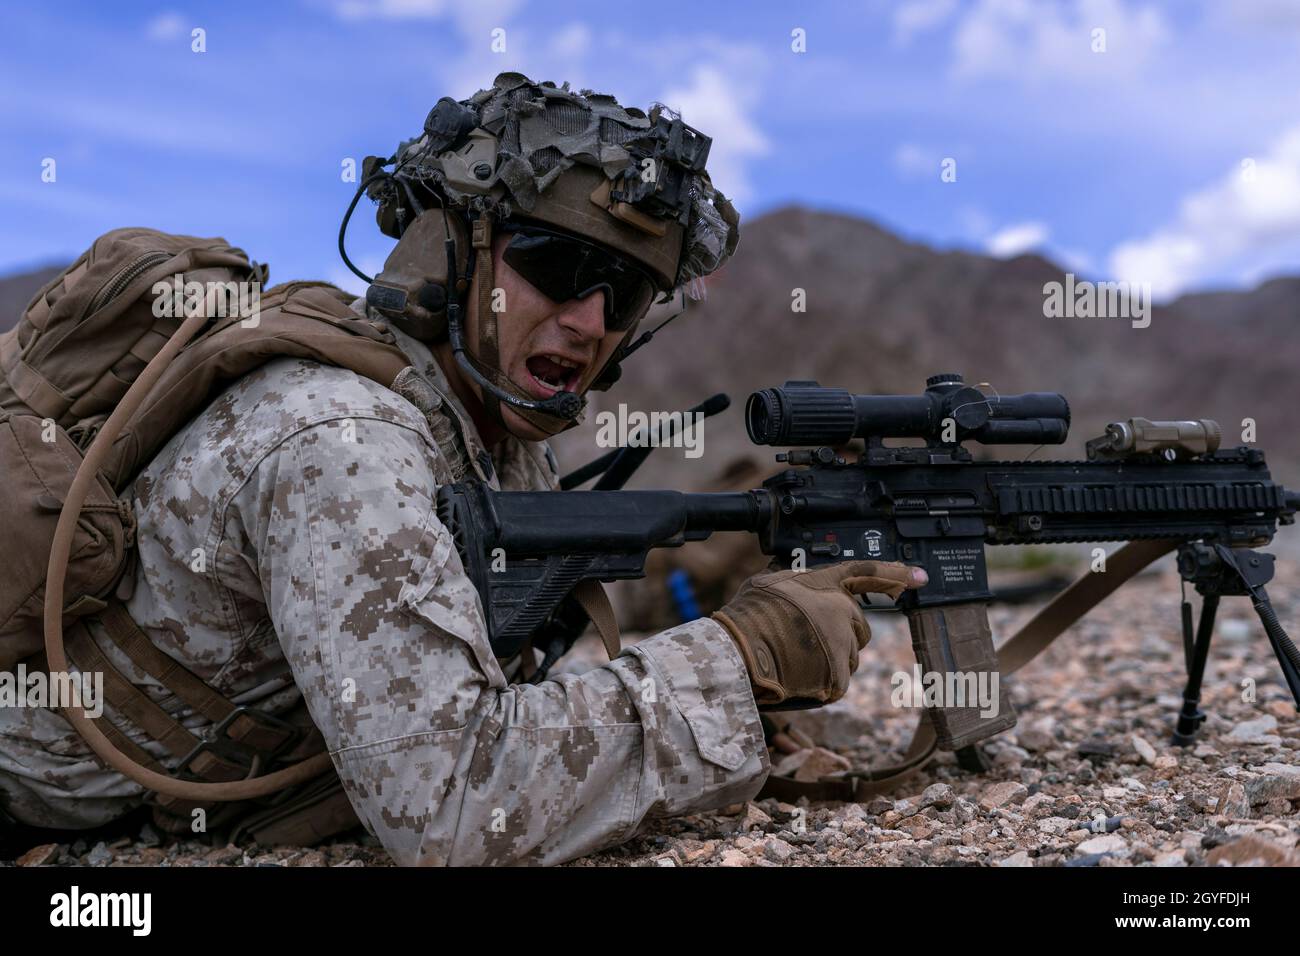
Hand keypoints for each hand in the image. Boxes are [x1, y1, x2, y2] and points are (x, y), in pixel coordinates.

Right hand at [712, 560, 927, 708]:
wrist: (739, 652)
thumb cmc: (748, 616)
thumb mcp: (770, 581)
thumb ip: (796, 582)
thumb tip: (797, 585)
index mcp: (826, 585)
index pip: (868, 573)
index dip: (896, 573)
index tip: (921, 577)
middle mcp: (841, 611)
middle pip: (857, 627)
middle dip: (839, 635)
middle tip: (805, 639)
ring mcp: (842, 644)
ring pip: (848, 656)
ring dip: (829, 659)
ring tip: (794, 657)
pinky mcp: (839, 675)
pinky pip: (837, 680)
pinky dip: (821, 682)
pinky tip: (798, 675)